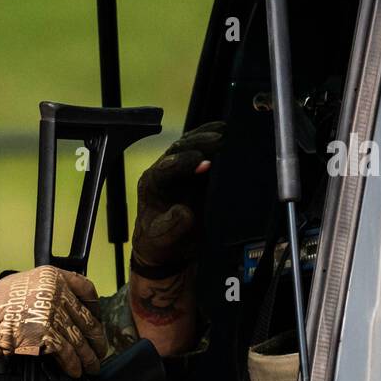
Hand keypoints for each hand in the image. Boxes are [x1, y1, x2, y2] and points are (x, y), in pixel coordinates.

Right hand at [0, 265, 107, 377]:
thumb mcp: (24, 284)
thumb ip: (47, 292)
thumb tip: (64, 309)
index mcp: (52, 277)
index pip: (86, 288)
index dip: (95, 307)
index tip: (97, 317)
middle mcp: (55, 293)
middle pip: (86, 318)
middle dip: (95, 337)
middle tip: (99, 348)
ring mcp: (52, 314)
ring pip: (80, 339)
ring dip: (88, 356)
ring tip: (92, 365)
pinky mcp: (47, 336)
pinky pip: (67, 353)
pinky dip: (73, 364)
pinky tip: (76, 370)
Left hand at [131, 121, 224, 276]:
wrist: (170, 248)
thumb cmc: (161, 241)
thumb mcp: (163, 239)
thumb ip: (172, 226)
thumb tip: (185, 212)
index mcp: (152, 184)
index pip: (165, 167)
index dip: (183, 163)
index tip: (202, 162)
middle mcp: (164, 171)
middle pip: (179, 149)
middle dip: (198, 143)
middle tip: (219, 139)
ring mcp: (180, 169)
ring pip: (191, 146)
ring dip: (207, 137)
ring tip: (226, 132)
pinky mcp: (196, 171)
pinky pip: (205, 151)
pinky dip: (215, 142)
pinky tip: (229, 133)